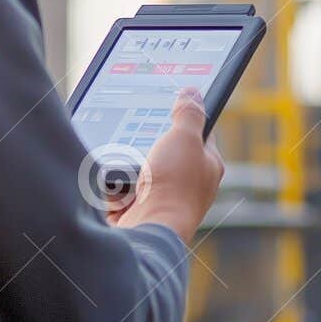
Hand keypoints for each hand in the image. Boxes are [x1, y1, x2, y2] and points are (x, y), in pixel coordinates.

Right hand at [109, 88, 223, 242]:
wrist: (150, 229)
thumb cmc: (175, 186)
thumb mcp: (185, 137)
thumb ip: (188, 113)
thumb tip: (193, 92)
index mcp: (205, 166)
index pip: (197, 133)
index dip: (183, 118)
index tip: (168, 105)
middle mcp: (186, 184)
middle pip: (162, 149)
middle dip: (145, 143)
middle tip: (138, 136)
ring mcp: (160, 198)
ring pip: (137, 169)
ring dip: (127, 166)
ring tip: (128, 166)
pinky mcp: (136, 210)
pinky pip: (119, 190)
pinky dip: (114, 186)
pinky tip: (118, 185)